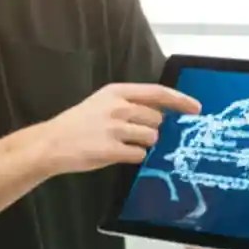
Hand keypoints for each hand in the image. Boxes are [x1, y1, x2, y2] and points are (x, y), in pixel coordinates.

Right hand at [35, 83, 201, 175]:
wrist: (51, 143)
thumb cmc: (79, 123)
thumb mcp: (103, 103)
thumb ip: (130, 103)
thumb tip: (163, 111)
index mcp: (116, 92)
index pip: (157, 93)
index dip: (180, 100)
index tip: (196, 108)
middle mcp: (118, 107)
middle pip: (156, 119)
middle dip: (150, 128)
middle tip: (130, 133)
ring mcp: (114, 129)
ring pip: (150, 137)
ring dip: (141, 143)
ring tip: (120, 143)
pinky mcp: (110, 150)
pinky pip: (138, 155)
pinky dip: (132, 156)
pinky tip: (115, 153)